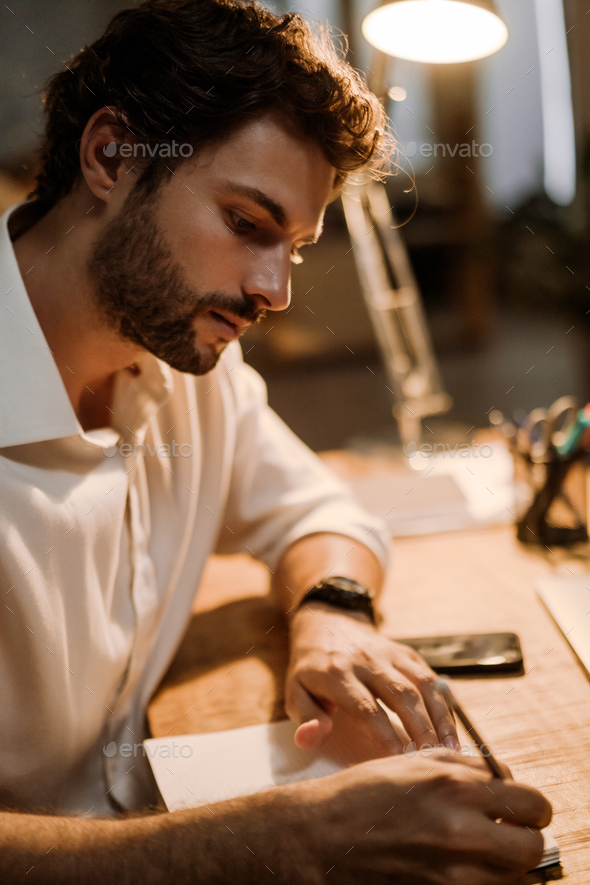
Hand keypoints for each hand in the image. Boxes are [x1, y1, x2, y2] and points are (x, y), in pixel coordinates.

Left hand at [285, 602, 458, 754]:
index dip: (385, 737)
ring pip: (422, 685)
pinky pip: (430, 678)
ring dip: (439, 719)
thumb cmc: (313, 669)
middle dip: (420, 731)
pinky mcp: (406, 653)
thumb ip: (306, 717)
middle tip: (433, 763)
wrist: (328, 623)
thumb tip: (311, 738)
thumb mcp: (295, 692)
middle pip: (401, 695)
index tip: (399, 764)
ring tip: (450, 751)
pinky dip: (444, 705)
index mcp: (336, 673)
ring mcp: (389, 654)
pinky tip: (452, 731)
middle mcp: (367, 660)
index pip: (366, 708)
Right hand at [297, 754, 551, 884]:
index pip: (530, 801)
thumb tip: (501, 782)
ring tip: (479, 850)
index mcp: (454, 787)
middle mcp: (460, 832)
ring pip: (516, 878)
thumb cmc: (361, 796)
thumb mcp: (413, 764)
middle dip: (524, 837)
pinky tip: (461, 866)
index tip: (517, 808)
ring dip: (505, 864)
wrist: (320, 838)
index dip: (528, 805)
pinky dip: (484, 882)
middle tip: (507, 832)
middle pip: (533, 846)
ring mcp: (453, 875)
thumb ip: (464, 769)